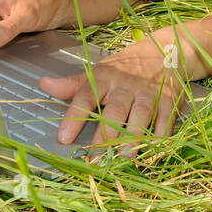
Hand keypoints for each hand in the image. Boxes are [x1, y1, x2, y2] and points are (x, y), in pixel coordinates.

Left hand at [39, 41, 191, 160]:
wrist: (165, 51)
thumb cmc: (125, 68)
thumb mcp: (98, 72)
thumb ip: (72, 84)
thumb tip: (43, 84)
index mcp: (105, 77)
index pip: (86, 96)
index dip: (75, 116)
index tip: (64, 138)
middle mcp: (126, 85)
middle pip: (115, 111)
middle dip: (105, 136)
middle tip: (94, 159)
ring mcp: (149, 93)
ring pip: (140, 116)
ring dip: (132, 139)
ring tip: (123, 160)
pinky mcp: (168, 101)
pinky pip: (164, 120)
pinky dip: (160, 137)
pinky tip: (152, 152)